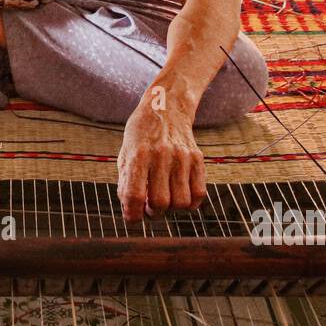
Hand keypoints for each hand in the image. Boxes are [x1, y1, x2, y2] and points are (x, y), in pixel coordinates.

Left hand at [117, 91, 206, 221]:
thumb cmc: (141, 135)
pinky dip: (189, 204)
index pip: (135, 195)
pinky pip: (199, 194)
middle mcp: (162, 155)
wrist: (166, 107)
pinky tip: (179, 195)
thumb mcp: (125, 154)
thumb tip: (132, 213)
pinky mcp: (198, 158)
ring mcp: (182, 156)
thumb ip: (126, 183)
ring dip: (171, 209)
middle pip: (160, 202)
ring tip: (165, 200)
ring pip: (181, 202)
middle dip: (153, 213)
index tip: (133, 218)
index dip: (132, 215)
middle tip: (149, 207)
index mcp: (139, 154)